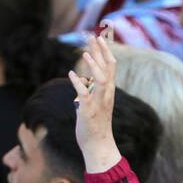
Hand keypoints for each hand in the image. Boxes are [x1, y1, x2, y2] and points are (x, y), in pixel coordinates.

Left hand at [69, 34, 120, 173]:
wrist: (99, 146)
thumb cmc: (96, 126)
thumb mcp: (96, 104)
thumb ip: (91, 92)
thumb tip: (83, 82)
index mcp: (108, 92)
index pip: (111, 67)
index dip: (106, 51)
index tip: (100, 37)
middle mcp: (106, 95)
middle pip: (107, 69)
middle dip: (100, 52)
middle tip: (93, 36)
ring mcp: (99, 103)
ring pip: (101, 80)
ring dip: (94, 66)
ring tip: (85, 52)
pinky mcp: (89, 112)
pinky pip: (85, 95)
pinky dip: (79, 84)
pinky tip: (71, 74)